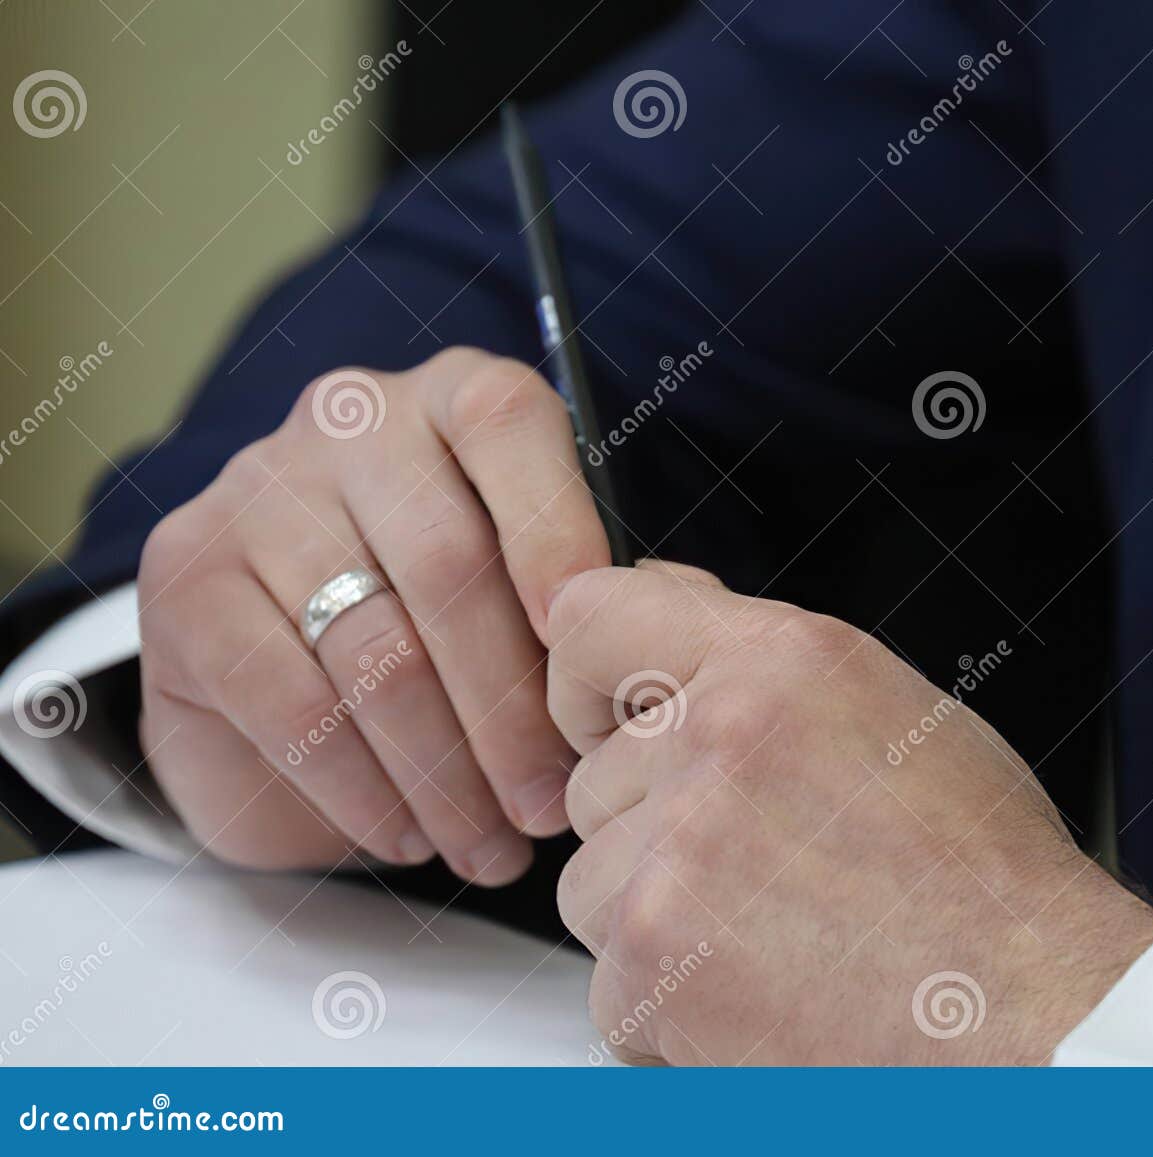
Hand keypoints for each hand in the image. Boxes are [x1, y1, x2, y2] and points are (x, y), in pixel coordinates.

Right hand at [137, 348, 607, 883]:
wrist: (278, 658)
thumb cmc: (444, 614)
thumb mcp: (520, 585)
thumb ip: (572, 602)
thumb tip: (630, 683)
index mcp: (452, 397)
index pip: (506, 424)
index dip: (555, 534)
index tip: (589, 652)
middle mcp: (350, 423)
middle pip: (447, 565)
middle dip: (512, 709)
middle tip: (550, 807)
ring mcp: (256, 494)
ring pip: (375, 651)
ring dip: (446, 774)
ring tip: (494, 848)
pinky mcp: (185, 583)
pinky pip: (289, 704)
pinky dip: (362, 790)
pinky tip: (408, 838)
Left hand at [547, 564, 1152, 1064]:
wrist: (1029, 1010)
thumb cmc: (981, 873)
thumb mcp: (888, 707)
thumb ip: (757, 655)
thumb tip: (663, 601)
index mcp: (778, 662)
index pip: (589, 618)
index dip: (583, 679)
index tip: (601, 722)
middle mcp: (718, 739)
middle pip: (593, 779)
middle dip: (648, 828)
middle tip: (758, 868)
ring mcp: (678, 851)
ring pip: (591, 882)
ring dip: (654, 920)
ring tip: (770, 938)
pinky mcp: (653, 960)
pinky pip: (609, 984)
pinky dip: (669, 1010)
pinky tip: (764, 997)